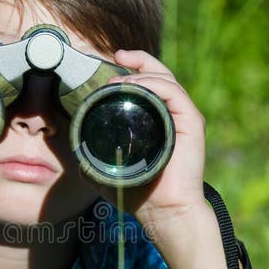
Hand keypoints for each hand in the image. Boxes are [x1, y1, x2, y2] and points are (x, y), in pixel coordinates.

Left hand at [98, 50, 207, 225]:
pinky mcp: (192, 123)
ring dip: (142, 73)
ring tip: (118, 80)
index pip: (148, 84)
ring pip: (166, 79)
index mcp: (156, 120)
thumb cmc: (140, 196)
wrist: (165, 213)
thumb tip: (76, 151)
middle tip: (117, 55)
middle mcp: (172, 115)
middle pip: (159, 74)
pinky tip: (135, 88)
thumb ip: (93, 162)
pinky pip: (175, 94)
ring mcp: (183, 118)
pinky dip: (155, 86)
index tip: (111, 64)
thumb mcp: (108, 174)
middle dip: (138, 59)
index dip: (132, 69)